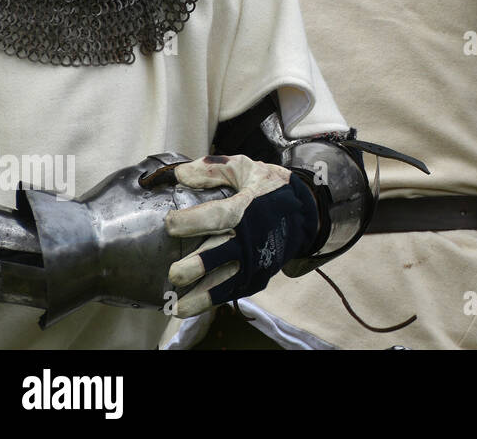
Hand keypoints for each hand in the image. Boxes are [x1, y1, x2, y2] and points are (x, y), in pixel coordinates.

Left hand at [164, 155, 318, 316]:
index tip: (169, 223)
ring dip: (202, 296)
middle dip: (196, 267)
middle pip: (220, 255)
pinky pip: (236, 291)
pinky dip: (215, 299)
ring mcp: (256, 259)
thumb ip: (212, 169)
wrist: (307, 211)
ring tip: (178, 308)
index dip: (189, 221)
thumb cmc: (270, 188)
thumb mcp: (245, 168)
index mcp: (246, 208)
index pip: (216, 217)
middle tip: (174, 273)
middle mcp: (250, 237)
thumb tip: (179, 174)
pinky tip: (193, 307)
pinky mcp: (260, 274)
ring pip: (227, 282)